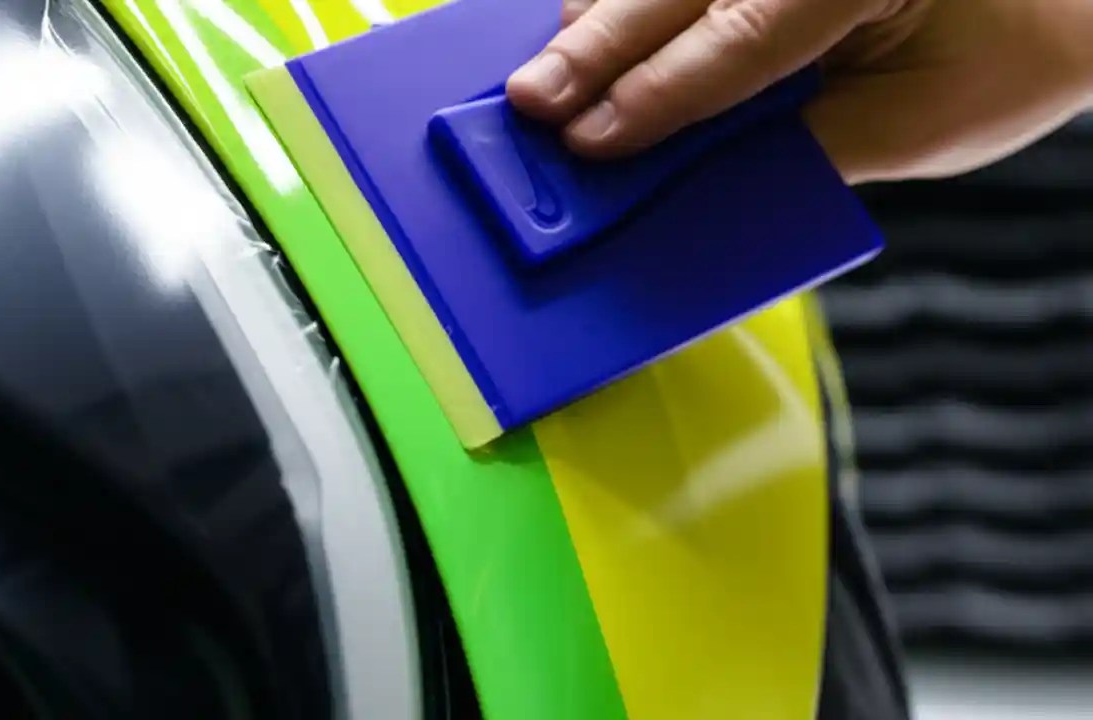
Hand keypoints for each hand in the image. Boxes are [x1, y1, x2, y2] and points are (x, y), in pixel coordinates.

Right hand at [506, 0, 1092, 182]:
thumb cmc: (1013, 50)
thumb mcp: (920, 126)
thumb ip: (802, 149)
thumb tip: (687, 177)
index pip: (743, 35)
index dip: (656, 95)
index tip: (588, 142)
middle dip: (596, 45)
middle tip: (529, 101)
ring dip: (600, 10)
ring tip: (546, 67)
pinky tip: (587, 17)